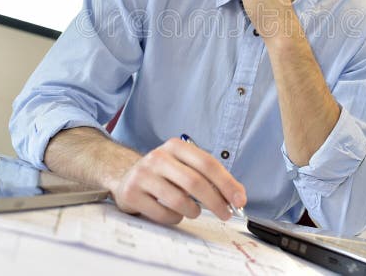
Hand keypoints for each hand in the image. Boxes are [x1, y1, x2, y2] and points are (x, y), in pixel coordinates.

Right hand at [112, 138, 246, 224]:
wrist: (126, 177)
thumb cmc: (164, 174)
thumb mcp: (185, 167)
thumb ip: (210, 177)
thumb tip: (238, 196)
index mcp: (176, 146)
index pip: (207, 163)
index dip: (226, 183)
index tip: (239, 200)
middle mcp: (158, 157)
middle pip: (195, 182)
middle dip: (216, 202)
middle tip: (226, 214)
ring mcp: (143, 175)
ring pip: (179, 200)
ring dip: (194, 211)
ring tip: (194, 211)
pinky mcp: (132, 193)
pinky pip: (163, 214)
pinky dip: (175, 218)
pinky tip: (174, 213)